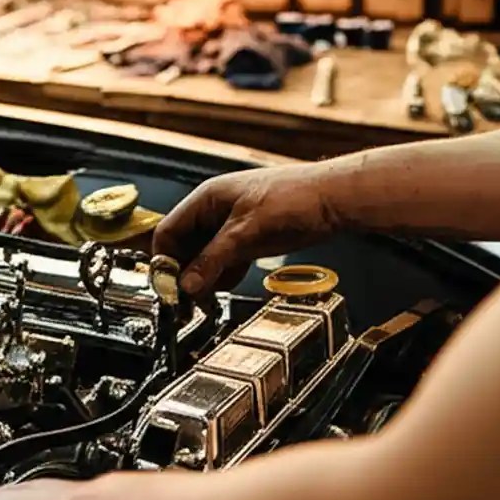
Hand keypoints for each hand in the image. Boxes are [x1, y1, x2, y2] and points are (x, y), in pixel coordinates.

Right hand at [153, 164, 341, 300]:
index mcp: (206, 199)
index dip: (165, 261)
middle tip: (186, 301)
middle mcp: (214, 211)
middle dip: (184, 273)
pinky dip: (223, 274)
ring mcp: (231, 225)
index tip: (170, 288)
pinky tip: (227, 285)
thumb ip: (213, 260)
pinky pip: (225, 260)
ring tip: (206, 299)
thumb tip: (185, 285)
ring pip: (204, 256)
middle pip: (184, 246)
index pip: (168, 232)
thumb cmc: (293, 199)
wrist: (334, 198)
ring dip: (204, 277)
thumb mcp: (246, 233)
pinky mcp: (248, 238)